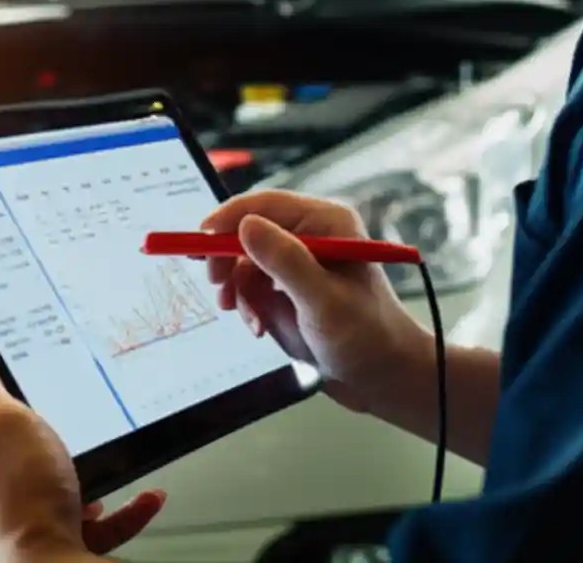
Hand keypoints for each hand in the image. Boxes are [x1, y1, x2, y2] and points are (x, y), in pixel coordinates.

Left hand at [0, 329, 165, 562]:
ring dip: (84, 480)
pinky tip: (142, 498)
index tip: (29, 398)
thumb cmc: (19, 502)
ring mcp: (10, 526)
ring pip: (49, 493)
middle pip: (12, 457)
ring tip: (108, 465)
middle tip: (73, 432)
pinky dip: (117, 512)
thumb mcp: (2, 418)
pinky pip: (86, 526)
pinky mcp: (44, 548)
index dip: (3, 406)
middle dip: (47, 446)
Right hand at [202, 190, 431, 413]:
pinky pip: (250, 285)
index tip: (201, 241)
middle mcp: (310, 235)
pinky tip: (257, 325)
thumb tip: (245, 225)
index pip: (265, 204)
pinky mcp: (287, 288)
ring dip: (235, 287)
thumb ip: (284, 260)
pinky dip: (245, 304)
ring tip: (243, 315)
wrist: (382, 377)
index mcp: (326, 223)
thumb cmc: (366, 337)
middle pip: (247, 229)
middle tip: (216, 283)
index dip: (229, 218)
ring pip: (243, 260)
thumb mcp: (322, 301)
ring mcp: (297, 262)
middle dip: (227, 257)